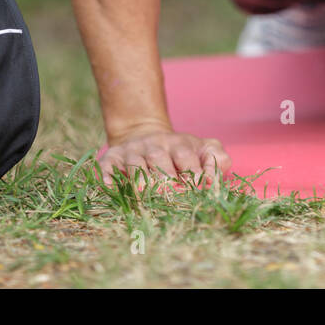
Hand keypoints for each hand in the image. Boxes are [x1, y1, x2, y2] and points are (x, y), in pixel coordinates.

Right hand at [98, 122, 230, 188]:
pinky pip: (108, 166)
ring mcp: (132, 151)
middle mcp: (154, 145)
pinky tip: (109, 186)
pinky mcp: (113, 158)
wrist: (144, 134)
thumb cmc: (180, 151)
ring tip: (143, 191)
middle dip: (165, 174)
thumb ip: (217, 158)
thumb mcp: (202, 148)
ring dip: (139, 176)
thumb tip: (216, 179)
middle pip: (159, 157)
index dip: (193, 169)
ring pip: (135, 162)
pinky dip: (108, 175)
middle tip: (171, 189)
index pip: (186, 155)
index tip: (200, 184)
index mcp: (178, 144)